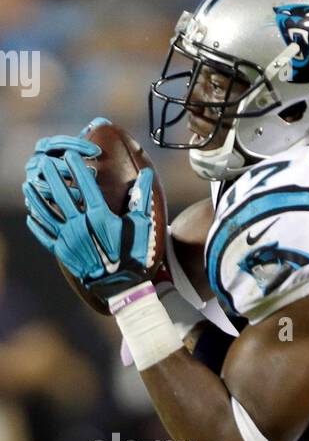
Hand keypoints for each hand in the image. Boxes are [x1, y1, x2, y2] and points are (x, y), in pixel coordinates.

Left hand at [23, 148, 157, 300]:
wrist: (121, 285)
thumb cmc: (133, 254)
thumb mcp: (141, 225)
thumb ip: (141, 197)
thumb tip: (146, 172)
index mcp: (99, 216)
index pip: (85, 185)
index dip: (77, 168)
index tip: (70, 156)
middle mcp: (80, 224)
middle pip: (61, 194)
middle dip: (52, 175)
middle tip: (44, 162)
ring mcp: (69, 238)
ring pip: (47, 211)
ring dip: (37, 196)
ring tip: (30, 183)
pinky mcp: (62, 251)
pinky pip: (44, 235)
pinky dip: (36, 223)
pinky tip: (30, 214)